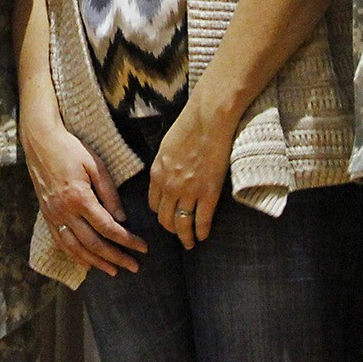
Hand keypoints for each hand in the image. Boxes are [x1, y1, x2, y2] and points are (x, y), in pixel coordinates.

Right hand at [22, 120, 146, 275]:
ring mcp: (53, 216)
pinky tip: (86, 263)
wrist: (40, 142)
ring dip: (96, 263)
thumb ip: (109, 194)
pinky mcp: (47, 216)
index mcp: (79, 197)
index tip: (142, 247)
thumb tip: (122, 219)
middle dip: (115, 257)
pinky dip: (75, 256)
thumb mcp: (96, 165)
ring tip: (113, 271)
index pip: (107, 227)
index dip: (127, 240)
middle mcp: (65, 211)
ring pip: (76, 248)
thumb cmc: (71, 149)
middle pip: (93, 243)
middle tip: (134, 266)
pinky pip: (61, 243)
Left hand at [147, 100, 236, 248]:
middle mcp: (169, 186)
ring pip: (182, 224)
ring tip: (190, 242)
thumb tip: (167, 172)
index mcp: (157, 173)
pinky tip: (203, 236)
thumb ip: (165, 163)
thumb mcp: (167, 145)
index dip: (161, 213)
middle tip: (178, 233)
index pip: (153, 204)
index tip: (168, 216)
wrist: (209, 119)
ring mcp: (189, 191)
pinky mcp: (208, 192)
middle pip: (164, 218)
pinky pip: (201, 220)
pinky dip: (201, 232)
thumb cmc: (189, 125)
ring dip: (185, 237)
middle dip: (171, 229)